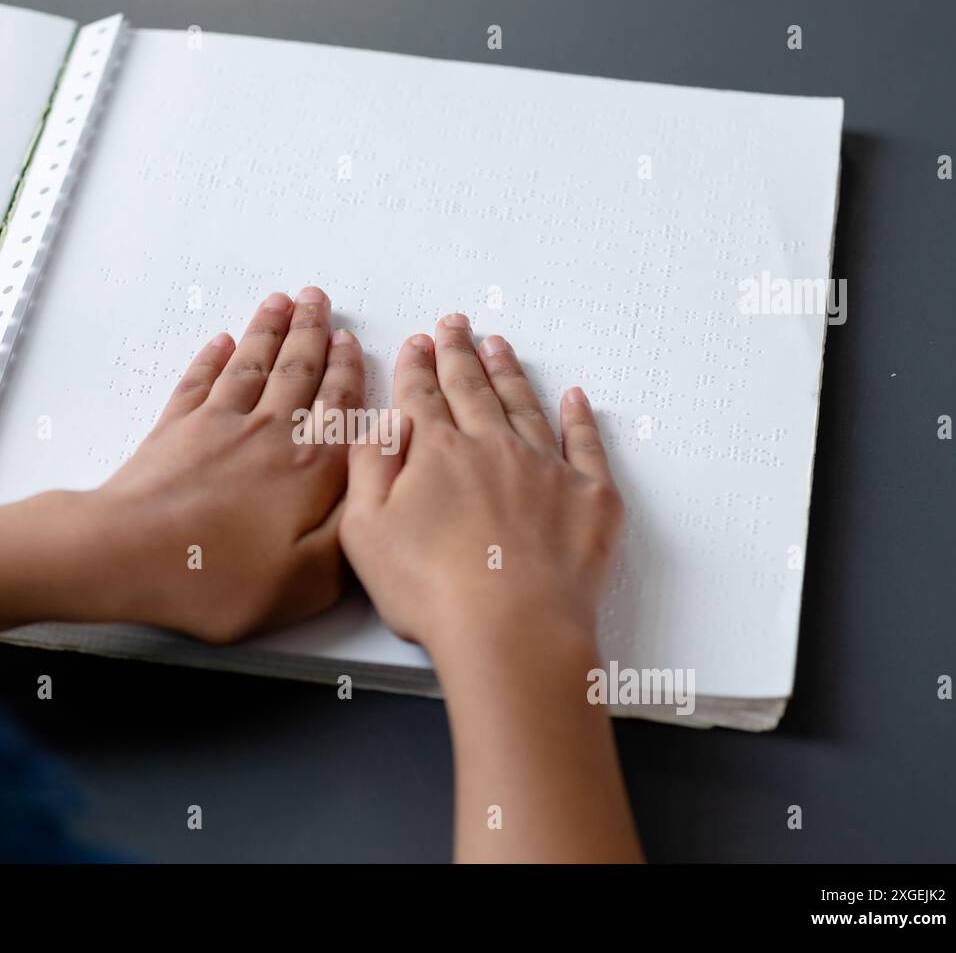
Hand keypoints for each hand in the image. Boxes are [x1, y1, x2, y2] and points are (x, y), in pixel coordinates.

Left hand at [75, 287, 362, 642]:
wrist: (126, 555)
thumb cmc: (216, 577)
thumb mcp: (307, 581)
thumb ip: (347, 539)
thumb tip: (371, 499)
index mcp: (309, 469)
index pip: (339, 407)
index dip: (348, 372)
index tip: (351, 343)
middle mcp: (268, 434)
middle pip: (297, 370)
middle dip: (311, 331)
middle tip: (317, 299)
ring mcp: (217, 426)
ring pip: (252, 365)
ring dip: (268, 330)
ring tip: (280, 302)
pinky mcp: (174, 431)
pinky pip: (200, 381)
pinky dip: (213, 359)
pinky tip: (222, 343)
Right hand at [339, 313, 639, 862]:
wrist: (513, 629)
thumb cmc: (433, 591)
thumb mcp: (366, 532)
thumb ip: (369, 467)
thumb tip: (380, 420)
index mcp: (437, 453)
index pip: (421, 397)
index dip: (416, 368)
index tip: (417, 344)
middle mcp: (492, 446)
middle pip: (472, 388)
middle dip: (459, 353)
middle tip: (455, 325)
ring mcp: (544, 467)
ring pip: (523, 405)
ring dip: (508, 373)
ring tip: (498, 346)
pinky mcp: (589, 497)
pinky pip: (585, 444)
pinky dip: (579, 418)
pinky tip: (574, 398)